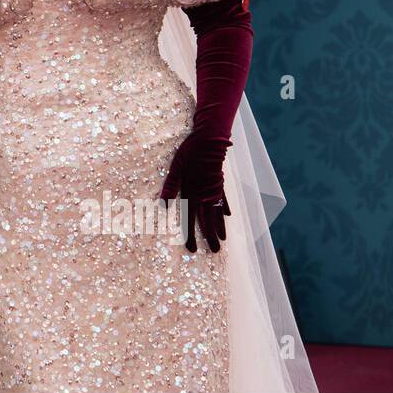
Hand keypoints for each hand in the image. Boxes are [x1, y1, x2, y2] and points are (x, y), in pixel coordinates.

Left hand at [159, 133, 230, 253]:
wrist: (210, 141)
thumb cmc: (189, 153)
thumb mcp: (175, 169)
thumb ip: (170, 187)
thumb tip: (163, 205)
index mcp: (192, 193)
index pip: (190, 219)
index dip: (190, 235)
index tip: (192, 249)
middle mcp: (205, 195)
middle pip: (208, 220)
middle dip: (210, 237)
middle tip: (214, 251)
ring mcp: (215, 189)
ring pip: (218, 213)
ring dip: (220, 227)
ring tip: (223, 240)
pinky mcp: (220, 182)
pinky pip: (224, 199)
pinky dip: (225, 208)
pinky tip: (229, 216)